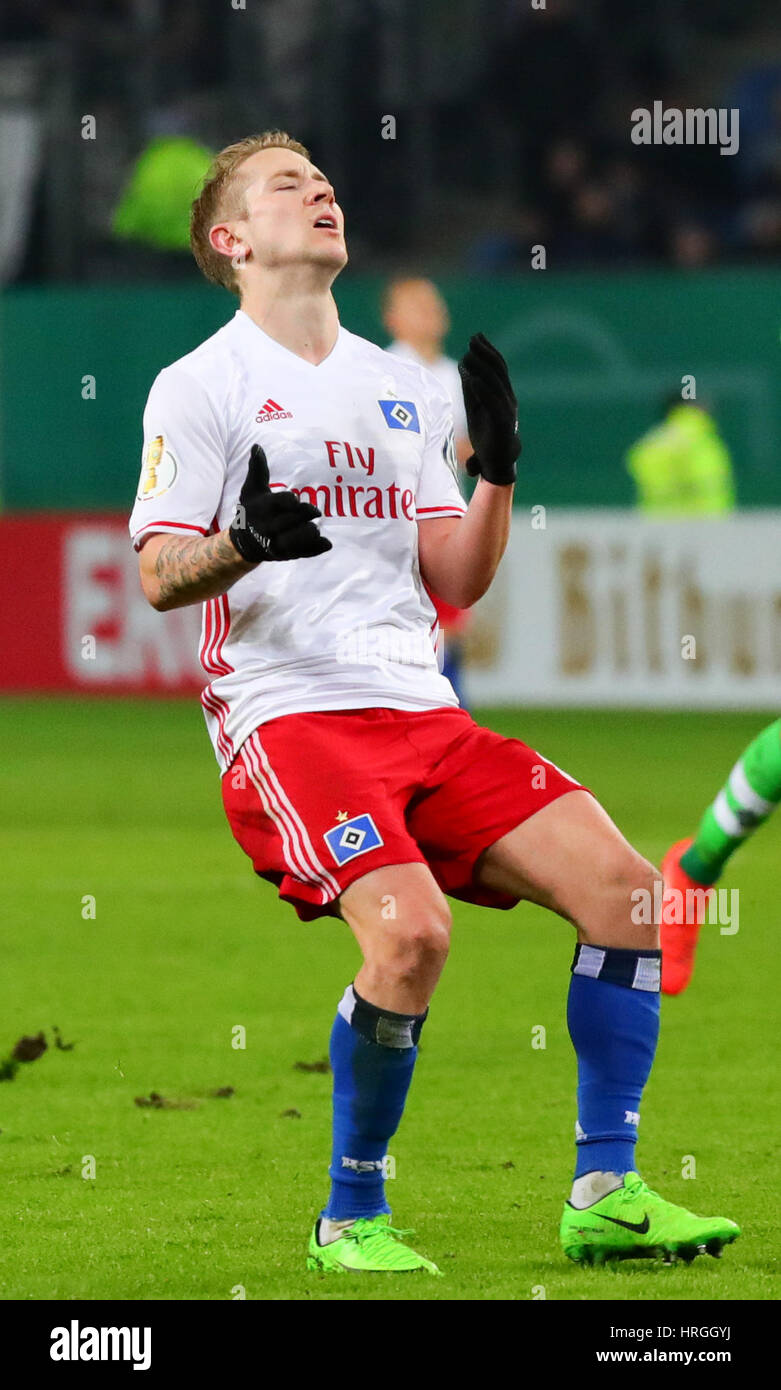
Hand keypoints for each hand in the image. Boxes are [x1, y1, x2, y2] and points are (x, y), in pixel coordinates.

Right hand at [228, 444, 332, 562]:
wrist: (244, 542)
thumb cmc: (251, 510)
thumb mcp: (251, 489)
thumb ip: (257, 469)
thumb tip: (256, 446)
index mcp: (263, 509)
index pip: (280, 503)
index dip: (290, 501)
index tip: (295, 500)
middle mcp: (270, 527)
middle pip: (294, 520)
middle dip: (305, 514)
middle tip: (312, 511)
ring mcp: (278, 544)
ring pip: (301, 538)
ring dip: (311, 532)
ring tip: (313, 527)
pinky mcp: (287, 555)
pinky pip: (305, 553)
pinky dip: (317, 548)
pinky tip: (326, 543)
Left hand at [458, 333, 520, 485]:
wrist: (499, 461)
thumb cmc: (487, 435)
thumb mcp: (476, 408)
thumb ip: (471, 389)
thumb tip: (462, 367)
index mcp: (503, 394)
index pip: (498, 367)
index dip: (489, 350)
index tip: (477, 337)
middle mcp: (508, 399)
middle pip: (498, 371)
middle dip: (485, 353)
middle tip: (473, 338)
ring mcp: (507, 411)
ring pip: (495, 384)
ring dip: (482, 367)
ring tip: (469, 354)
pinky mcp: (502, 424)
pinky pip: (493, 404)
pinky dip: (483, 391)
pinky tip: (472, 380)